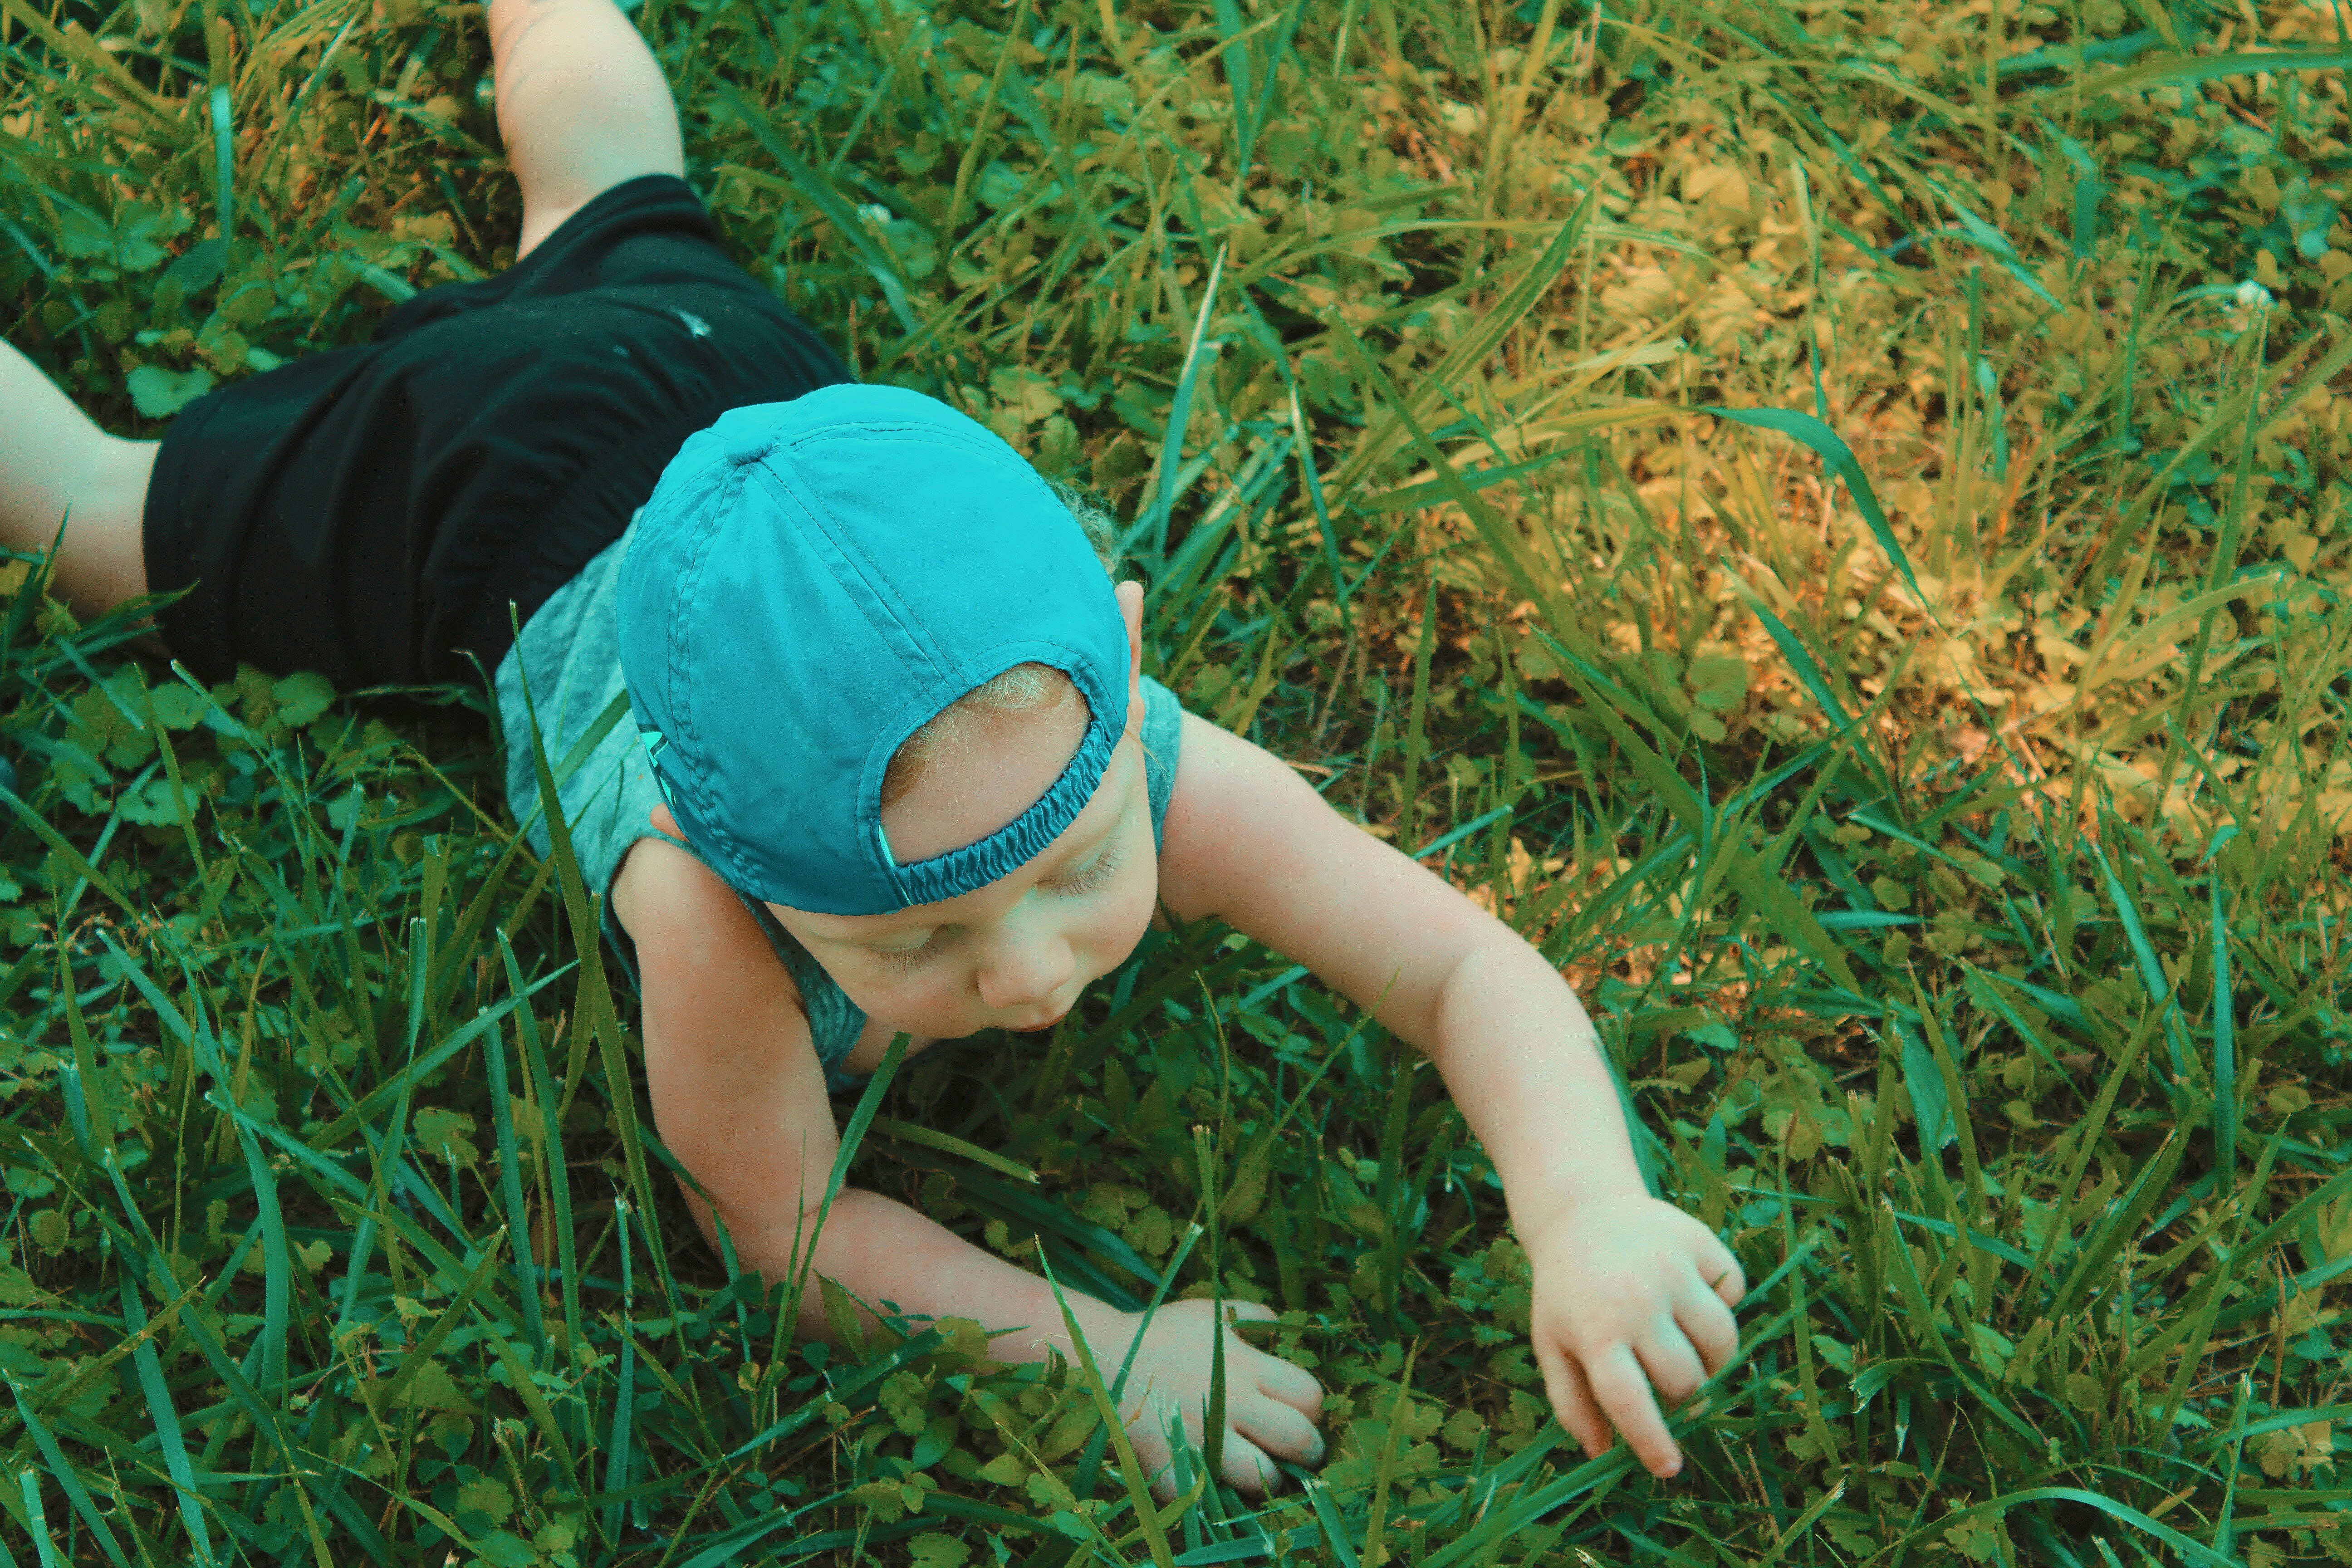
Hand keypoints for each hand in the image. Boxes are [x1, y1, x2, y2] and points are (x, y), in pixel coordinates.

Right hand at [1089, 1299, 1325, 1499]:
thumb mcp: (1209, 1313)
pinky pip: (1210, 1497)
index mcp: (1244, 1367)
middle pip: (1299, 1440)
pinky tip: (1214, 1479)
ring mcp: (1202, 1440)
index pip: (1309, 1396)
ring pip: (1262, 1477)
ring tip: (1258, 1471)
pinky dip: (1217, 1494)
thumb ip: (1250, 1316)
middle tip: (1295, 1453)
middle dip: (1307, 1452)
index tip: (1301, 1414)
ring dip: (1268, 1479)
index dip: (1313, 1410)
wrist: (1099, 1359)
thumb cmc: (1160, 1334)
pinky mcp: (1174, 1469)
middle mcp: (1230, 1404)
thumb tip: (1281, 1325)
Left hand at [1521, 1192, 1743, 1478]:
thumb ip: (1572, 1402)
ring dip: (1714, 1360)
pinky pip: (1733, 1291)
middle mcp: (1636, 1300)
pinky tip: (1691, 1295)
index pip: (1628, 1401)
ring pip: (1721, 1342)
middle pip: (1684, 1379)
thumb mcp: (1551, 1344)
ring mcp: (1671, 1267)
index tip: (1669, 1468)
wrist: (1581, 1212)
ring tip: (1688, 1351)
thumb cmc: (1566, 1291)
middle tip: (1672, 1390)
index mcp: (1594, 1331)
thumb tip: (1601, 1453)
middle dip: (1685, 1398)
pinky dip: (1723, 1302)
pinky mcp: (1698, 1241)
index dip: (1653, 1441)